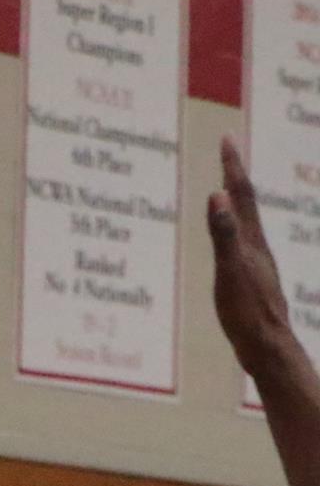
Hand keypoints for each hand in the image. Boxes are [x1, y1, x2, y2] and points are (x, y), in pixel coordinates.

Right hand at [209, 136, 299, 377]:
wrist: (269, 347)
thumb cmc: (247, 312)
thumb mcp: (230, 271)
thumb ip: (224, 234)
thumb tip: (217, 195)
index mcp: (251, 241)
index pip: (241, 195)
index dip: (232, 166)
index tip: (228, 138)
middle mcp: (256, 247)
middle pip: (246, 203)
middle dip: (234, 174)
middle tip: (227, 149)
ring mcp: (256, 262)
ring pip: (246, 221)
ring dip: (236, 198)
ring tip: (228, 186)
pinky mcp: (251, 278)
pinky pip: (240, 240)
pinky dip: (232, 225)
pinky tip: (230, 236)